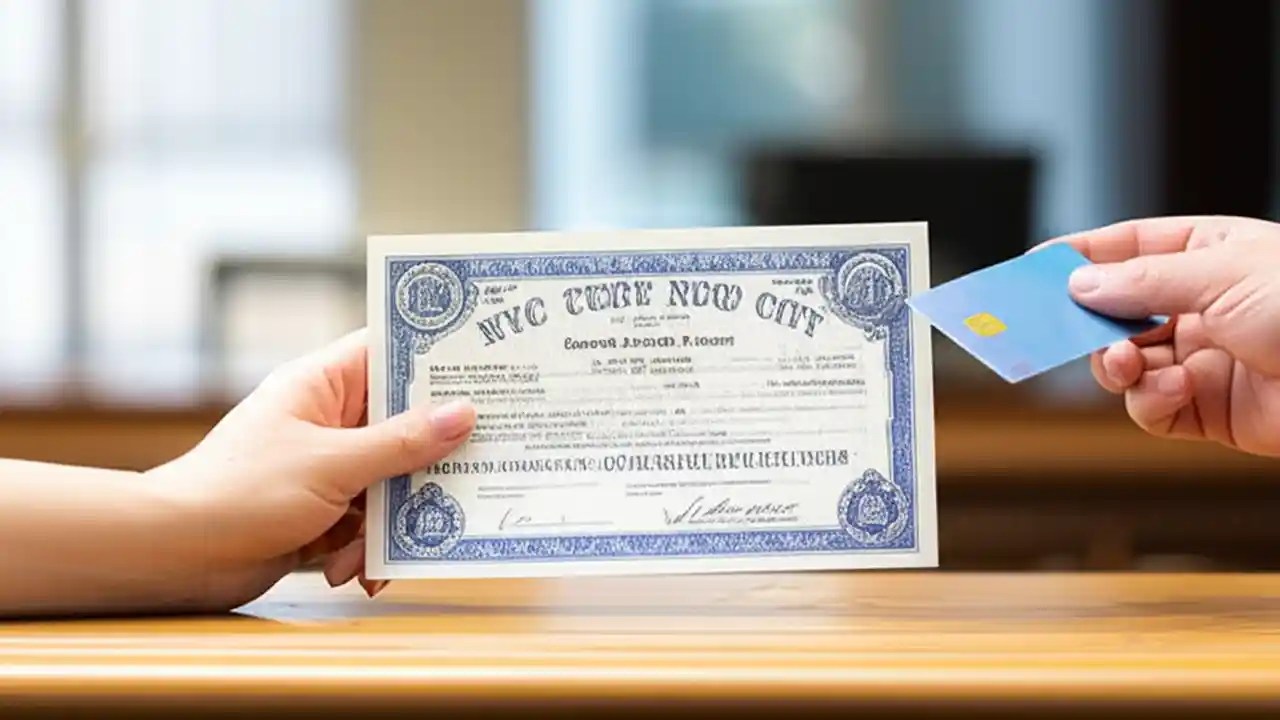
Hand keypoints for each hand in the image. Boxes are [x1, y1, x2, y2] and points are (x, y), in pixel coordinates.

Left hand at [149, 330, 474, 610]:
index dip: (436, 355)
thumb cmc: (240, 492)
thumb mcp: (332, 465)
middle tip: (474, 469)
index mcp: (322, 385)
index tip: (487, 367)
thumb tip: (464, 414)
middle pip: (403, 422)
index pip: (389, 350)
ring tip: (381, 548)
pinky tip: (353, 572)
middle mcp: (327, 419)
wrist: (175, 555)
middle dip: (429, 458)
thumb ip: (402, 442)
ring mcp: (326, 465)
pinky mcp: (322, 511)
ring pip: (391, 479)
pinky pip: (368, 520)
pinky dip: (366, 549)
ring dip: (391, 519)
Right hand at [1048, 216, 1279, 455]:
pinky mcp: (1210, 410)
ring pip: (1126, 363)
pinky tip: (1170, 391)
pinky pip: (1153, 407)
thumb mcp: (1224, 276)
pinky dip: (1149, 402)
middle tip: (1049, 329)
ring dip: (1114, 365)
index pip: (1129, 247)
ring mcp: (1204, 358)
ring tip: (1124, 365)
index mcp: (1210, 254)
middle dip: (1086, 321)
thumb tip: (1080, 283)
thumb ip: (1143, 282)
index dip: (1080, 255)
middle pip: (1116, 310)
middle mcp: (1202, 305)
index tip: (1033, 268)